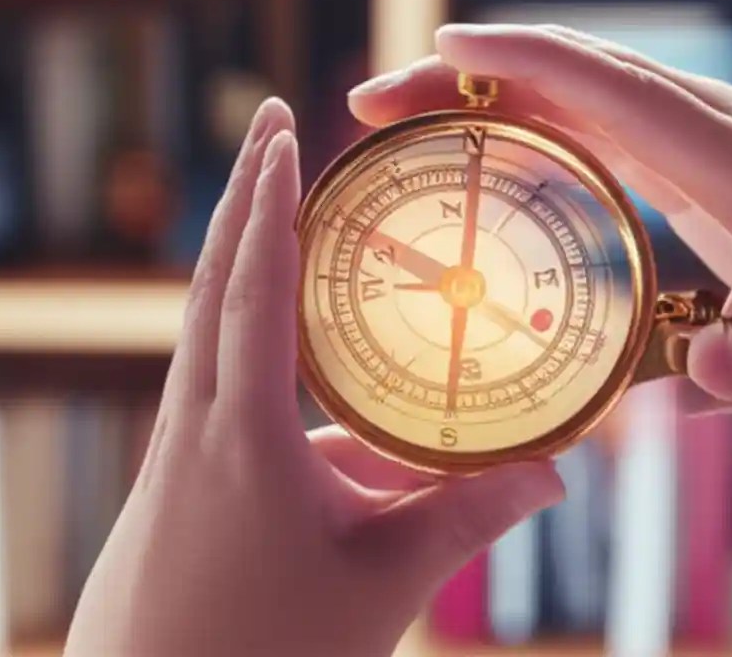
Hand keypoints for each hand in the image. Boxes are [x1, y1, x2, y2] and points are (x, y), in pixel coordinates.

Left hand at [65, 98, 563, 656]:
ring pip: (216, 338)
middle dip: (248, 200)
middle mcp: (194, 425)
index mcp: (238, 433)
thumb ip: (466, 519)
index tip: (279, 128)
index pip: (253, 283)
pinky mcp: (177, 484)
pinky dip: (265, 361)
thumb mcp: (380, 583)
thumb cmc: (260, 655)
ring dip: (252, 275)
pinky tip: (327, 407)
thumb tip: (555, 475)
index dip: (270, 199)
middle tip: (274, 131)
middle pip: (215, 283)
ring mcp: (176, 455)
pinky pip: (223, 396)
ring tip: (304, 240)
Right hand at [349, 23, 731, 417]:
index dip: (526, 61)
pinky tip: (478, 140)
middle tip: (375, 101)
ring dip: (490, 86)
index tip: (439, 49)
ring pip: (583, 84)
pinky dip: (529, 114)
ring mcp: (708, 136)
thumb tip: (701, 367)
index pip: (618, 91)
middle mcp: (719, 131)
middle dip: (473, 70)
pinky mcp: (697, 157)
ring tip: (401, 113)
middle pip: (581, 72)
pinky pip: (599, 116)